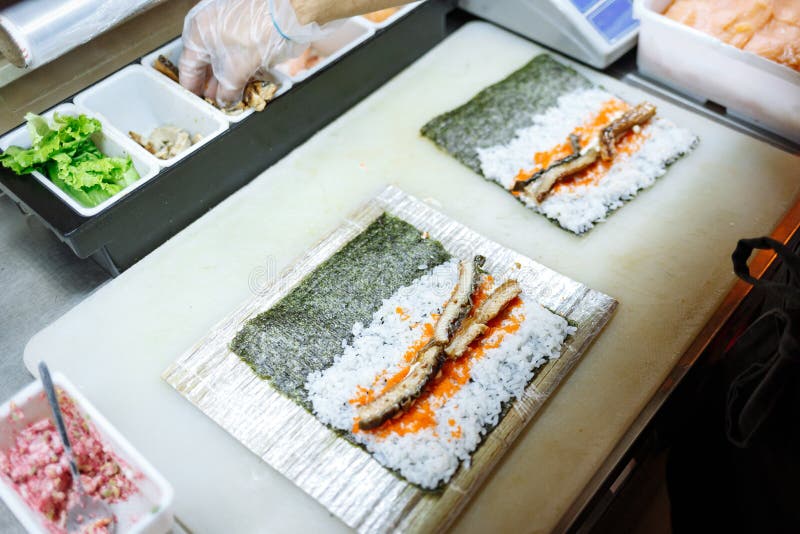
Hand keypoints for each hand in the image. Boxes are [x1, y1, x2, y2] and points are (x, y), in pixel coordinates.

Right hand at [179, 0, 305, 107]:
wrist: (282, 14)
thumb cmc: (255, 30)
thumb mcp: (234, 73)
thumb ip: (227, 92)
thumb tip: (226, 100)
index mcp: (196, 34)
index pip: (187, 68)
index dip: (192, 88)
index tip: (197, 101)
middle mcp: (208, 25)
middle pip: (205, 62)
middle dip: (212, 84)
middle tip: (217, 100)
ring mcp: (227, 23)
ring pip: (223, 56)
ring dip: (228, 76)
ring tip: (234, 93)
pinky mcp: (245, 24)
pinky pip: (238, 49)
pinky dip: (240, 65)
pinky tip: (246, 77)